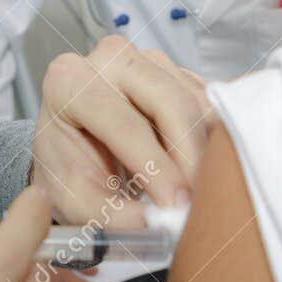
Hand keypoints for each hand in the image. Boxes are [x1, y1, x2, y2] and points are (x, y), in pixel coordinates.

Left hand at [31, 36, 212, 226]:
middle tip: (199, 202)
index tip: (176, 204)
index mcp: (70, 82)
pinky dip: (212, 139)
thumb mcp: (75, 201)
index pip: (123, 123)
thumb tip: (156, 223)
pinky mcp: (177, 69)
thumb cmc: (69, 170)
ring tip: (201, 190)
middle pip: (169, 103)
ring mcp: (147, 59)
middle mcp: (109, 58)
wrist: (76, 151)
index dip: (155, 166)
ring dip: (206, 150)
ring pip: (196, 102)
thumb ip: (110, 215)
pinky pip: (209, 103)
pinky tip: (203, 168)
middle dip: (190, 157)